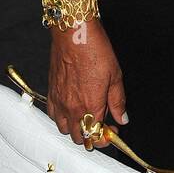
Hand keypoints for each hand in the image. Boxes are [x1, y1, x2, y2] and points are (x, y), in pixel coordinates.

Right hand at [47, 20, 126, 145]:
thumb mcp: (115, 77)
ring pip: (64, 129)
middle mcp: (72, 108)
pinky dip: (61, 118)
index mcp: (91, 106)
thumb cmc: (95, 50)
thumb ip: (118, 101)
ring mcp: (59, 101)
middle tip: (101, 125)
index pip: (96, 136)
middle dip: (92, 136)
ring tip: (86, 119)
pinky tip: (70, 111)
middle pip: (80, 137)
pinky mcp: (51, 92)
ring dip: (76, 129)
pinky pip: (52, 115)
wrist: (74, 34)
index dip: (105, 138)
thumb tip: (122, 117)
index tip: (112, 130)